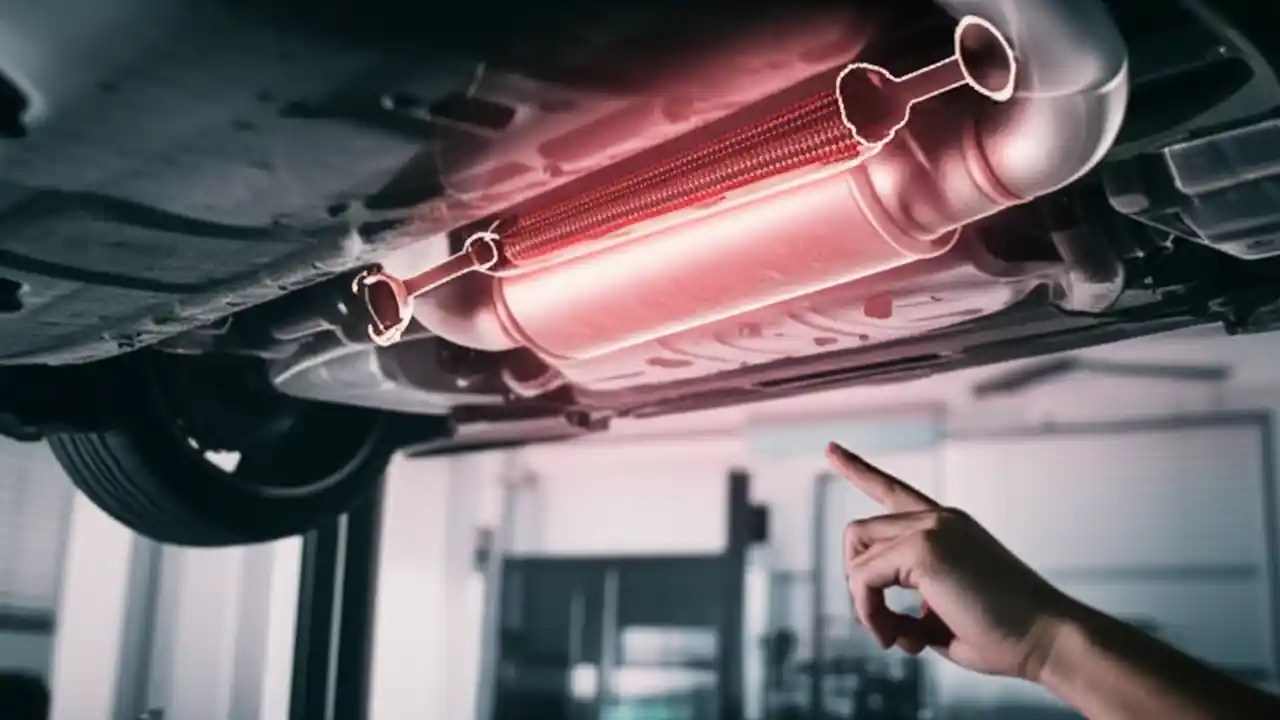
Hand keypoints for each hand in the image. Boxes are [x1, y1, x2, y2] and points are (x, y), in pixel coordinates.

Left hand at [830, 442, 1077, 679]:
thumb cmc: (1007, 635)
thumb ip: (913, 606)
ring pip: (856, 554)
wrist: (1050, 639)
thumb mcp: (948, 614)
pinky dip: (870, 613)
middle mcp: (938, 518)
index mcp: (948, 526)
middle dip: (859, 586)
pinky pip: (862, 578)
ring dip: (866, 605)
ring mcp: (931, 528)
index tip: (831, 450)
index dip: (857, 469)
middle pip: (859, 533)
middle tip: (889, 631)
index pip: (892, 490)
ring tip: (898, 638)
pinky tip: (901, 638)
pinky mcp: (924, 547)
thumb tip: (882, 620)